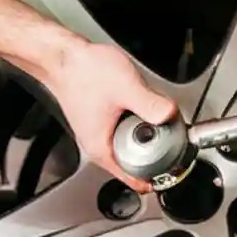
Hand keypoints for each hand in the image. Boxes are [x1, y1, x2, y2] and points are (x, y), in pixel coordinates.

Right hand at [43, 41, 177, 191]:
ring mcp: (97, 133)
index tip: (172, 169)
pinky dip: (136, 125)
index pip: (133, 180)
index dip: (156, 177)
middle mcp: (97, 145)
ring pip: (129, 146)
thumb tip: (169, 115)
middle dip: (155, 154)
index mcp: (102, 148)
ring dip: (146, 138)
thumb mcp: (125, 88)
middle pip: (134, 164)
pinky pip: (123, 132)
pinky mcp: (99, 120)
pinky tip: (142, 111)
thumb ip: (150, 103)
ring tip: (159, 124)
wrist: (62, 56)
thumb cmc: (83, 73)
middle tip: (173, 140)